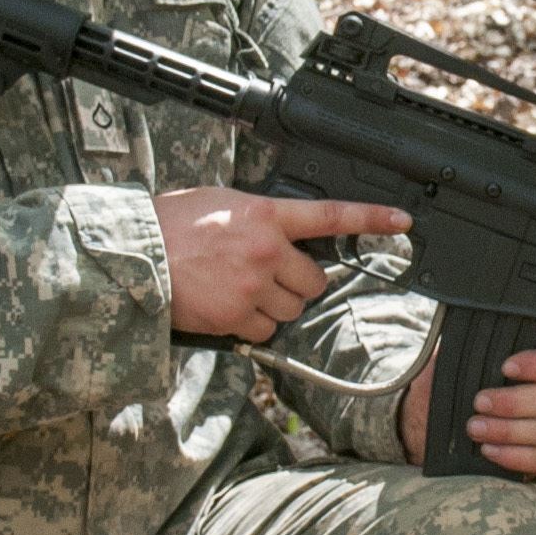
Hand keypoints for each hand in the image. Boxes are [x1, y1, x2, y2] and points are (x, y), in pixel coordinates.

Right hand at [155, 190, 410, 341]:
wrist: (134, 256)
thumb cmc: (169, 227)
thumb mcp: (219, 203)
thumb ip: (257, 216)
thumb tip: (277, 232)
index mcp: (263, 213)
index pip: (329, 215)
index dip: (371, 218)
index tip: (401, 220)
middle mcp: (266, 249)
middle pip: (314, 280)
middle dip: (298, 283)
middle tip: (267, 276)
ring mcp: (253, 285)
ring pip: (292, 308)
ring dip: (275, 306)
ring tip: (239, 291)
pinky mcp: (237, 315)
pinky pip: (265, 331)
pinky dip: (251, 327)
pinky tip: (228, 309)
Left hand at [401, 334, 535, 475]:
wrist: (429, 423)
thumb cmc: (444, 384)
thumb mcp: (453, 356)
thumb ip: (474, 341)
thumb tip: (480, 325)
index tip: (506, 367)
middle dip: (516, 401)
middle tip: (478, 402)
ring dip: (510, 430)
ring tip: (474, 428)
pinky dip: (515, 456)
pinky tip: (487, 450)